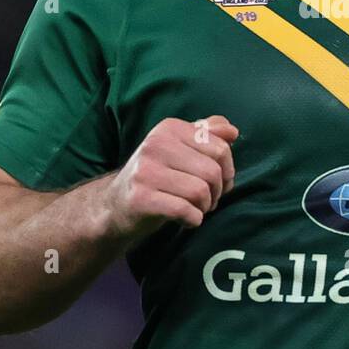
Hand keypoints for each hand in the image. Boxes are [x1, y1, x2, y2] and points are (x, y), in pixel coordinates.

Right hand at [104, 115, 237, 237]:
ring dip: (205, 207)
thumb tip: (232, 131)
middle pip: (212, 171)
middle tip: (207, 200)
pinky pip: (185, 210)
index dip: (227, 170)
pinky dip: (193, 220)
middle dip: (217, 192)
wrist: (116, 205)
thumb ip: (206, 135)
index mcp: (169, 128)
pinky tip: (186, 219)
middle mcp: (155, 145)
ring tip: (196, 209)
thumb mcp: (180, 149)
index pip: (220, 148)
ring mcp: (145, 171)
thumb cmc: (157, 175)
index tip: (218, 182)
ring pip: (200, 191)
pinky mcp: (141, 198)